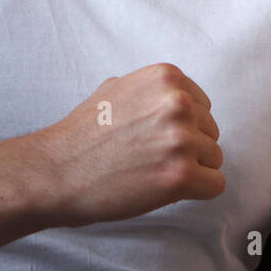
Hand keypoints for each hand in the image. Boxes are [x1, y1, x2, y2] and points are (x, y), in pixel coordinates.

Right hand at [33, 63, 224, 226]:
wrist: (55, 172)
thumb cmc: (82, 135)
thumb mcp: (118, 88)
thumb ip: (153, 91)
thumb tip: (182, 98)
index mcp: (167, 78)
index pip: (203, 106)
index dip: (182, 127)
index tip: (156, 139)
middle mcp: (178, 103)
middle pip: (211, 132)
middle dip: (187, 149)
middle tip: (149, 159)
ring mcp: (181, 139)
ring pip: (214, 159)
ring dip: (190, 170)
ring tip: (152, 173)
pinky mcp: (181, 175)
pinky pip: (215, 185)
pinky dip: (197, 192)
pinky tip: (167, 190)